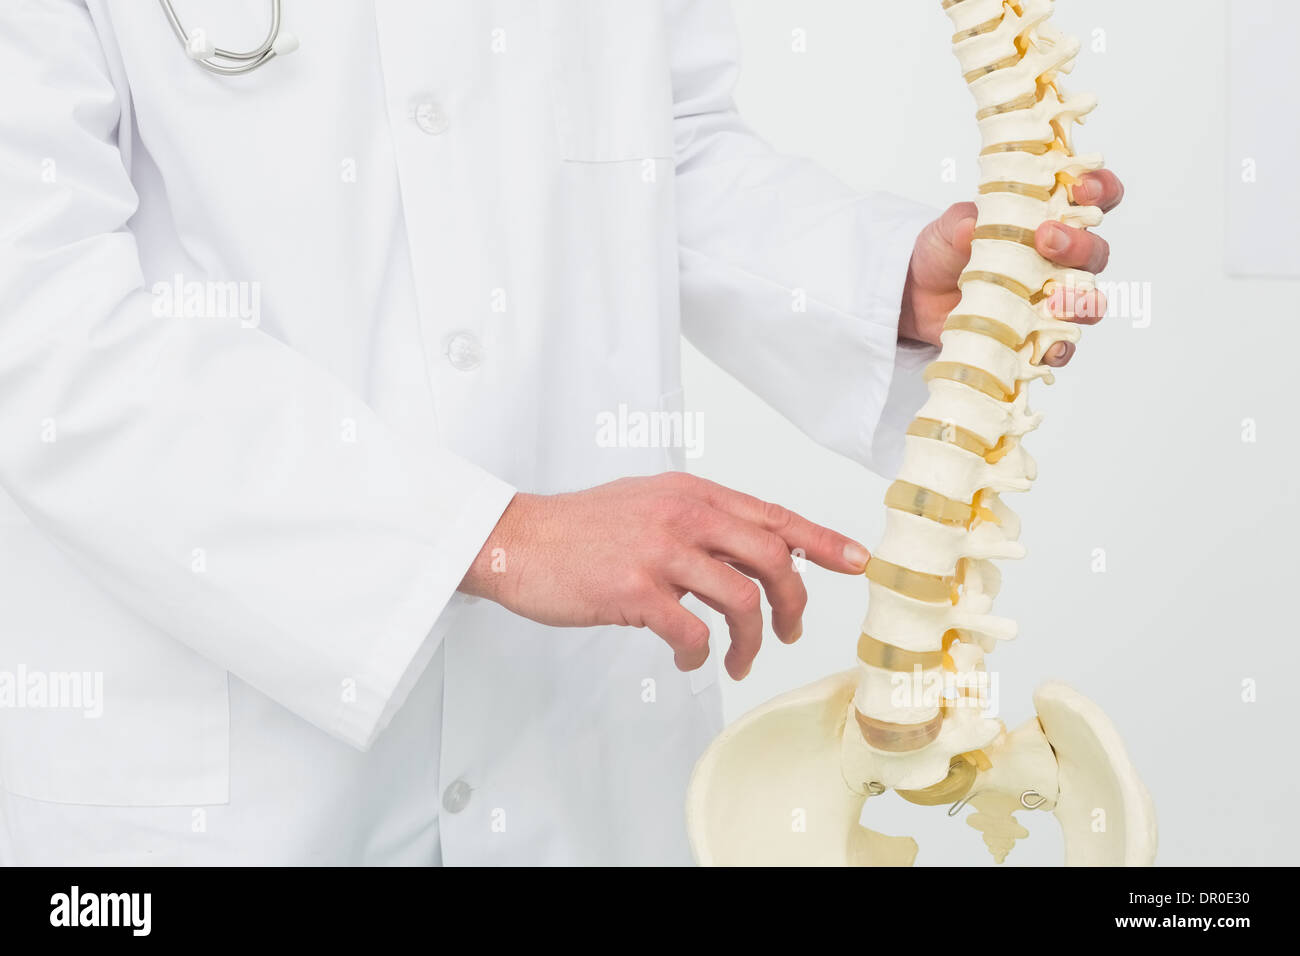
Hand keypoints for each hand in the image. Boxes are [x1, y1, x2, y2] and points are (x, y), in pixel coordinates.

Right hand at [459, 472, 869, 679]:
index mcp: (692, 493)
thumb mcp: (648, 504)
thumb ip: (700, 521)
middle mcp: (683, 514)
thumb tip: (756, 553)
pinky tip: (688, 659)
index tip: (858, 562)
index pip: (774, 515)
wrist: (516, 540)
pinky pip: (693, 632)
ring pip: (742, 600)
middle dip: (794, 605)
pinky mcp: (634, 589)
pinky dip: (700, 655)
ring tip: (738, 661)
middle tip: (788, 634)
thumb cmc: (580, 529)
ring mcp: (659, 550)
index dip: (823, 541)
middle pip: (772, 560)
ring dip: (751, 641)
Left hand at [898, 170, 1124, 366]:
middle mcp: (1058, 260)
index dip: (1099, 190)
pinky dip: (1061, 347)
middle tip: (1046, 240)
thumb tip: (970, 227)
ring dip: (1082, 301)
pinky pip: (1061, 344)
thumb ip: (960, 223)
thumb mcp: (947, 228)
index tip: (1081, 190)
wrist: (917, 298)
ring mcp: (1050, 298)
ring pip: (1089, 301)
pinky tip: (1049, 346)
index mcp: (1047, 220)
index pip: (1091, 200)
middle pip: (1095, 253)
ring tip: (1055, 299)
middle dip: (1080, 246)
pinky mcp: (1035, 333)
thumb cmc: (943, 253)